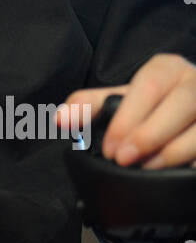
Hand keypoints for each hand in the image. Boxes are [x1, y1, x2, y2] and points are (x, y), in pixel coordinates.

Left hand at [58, 54, 195, 167]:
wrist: (194, 107)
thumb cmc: (156, 104)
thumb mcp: (125, 99)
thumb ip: (92, 105)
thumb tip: (61, 119)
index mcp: (168, 69)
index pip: (148, 86)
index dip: (128, 118)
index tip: (110, 148)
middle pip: (180, 103)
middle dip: (150, 134)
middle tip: (124, 159)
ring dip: (174, 151)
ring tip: (148, 169)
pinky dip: (195, 162)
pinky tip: (179, 174)